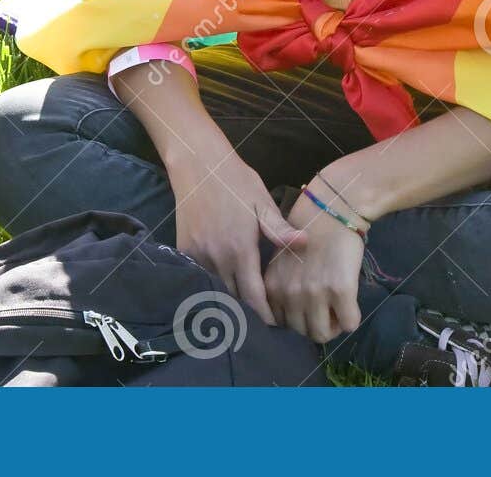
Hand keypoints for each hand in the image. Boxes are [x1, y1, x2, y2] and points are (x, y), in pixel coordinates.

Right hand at [167, 148, 307, 324]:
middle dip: (249, 313)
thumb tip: (306, 243)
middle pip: (235, 299)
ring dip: (230, 300)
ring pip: (216, 290)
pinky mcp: (184, 250)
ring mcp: (198, 255)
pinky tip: (223, 288)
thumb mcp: (262, 202)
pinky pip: (200, 277)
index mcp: (240, 249)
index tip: (276, 327)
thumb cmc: (236, 182)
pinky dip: (212, 284)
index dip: (265, 315)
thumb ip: (280, 229)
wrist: (198, 163)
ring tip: (245, 312)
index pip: (254, 296)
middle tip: (265, 323)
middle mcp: (217, 257)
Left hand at [263, 191, 365, 341]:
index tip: (309, 310)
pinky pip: (349, 324)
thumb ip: (281, 289)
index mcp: (272, 287)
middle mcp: (290, 293)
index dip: (298, 321)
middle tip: (328, 310)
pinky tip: (350, 303)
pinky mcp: (340, 290)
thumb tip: (291, 317)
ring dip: (333, 326)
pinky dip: (351, 318)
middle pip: (303, 333)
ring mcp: (314, 293)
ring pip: (323, 334)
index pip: (282, 326)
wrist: (330, 212)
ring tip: (339, 309)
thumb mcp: (281, 263)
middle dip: (317, 325)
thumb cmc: (307, 236)